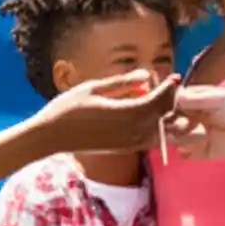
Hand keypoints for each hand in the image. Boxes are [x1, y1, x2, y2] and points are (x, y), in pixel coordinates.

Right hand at [38, 70, 180, 152]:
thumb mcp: (95, 88)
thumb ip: (123, 83)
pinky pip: (149, 140)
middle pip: (164, 117)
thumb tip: (146, 75)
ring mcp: (129, 143)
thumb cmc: (68, 107)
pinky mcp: (124, 149)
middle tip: (171, 87)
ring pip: (161, 132)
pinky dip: (157, 128)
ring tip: (164, 101)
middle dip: (171, 101)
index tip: (173, 77)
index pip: (159, 101)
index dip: (169, 88)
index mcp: (126, 113)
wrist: (51, 137)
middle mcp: (132, 132)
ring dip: (166, 117)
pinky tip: (151, 116)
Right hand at [168, 86, 224, 159]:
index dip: (166, 107)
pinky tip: (200, 144)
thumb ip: (198, 99)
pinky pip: (183, 154)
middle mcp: (186, 118)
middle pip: (167, 122)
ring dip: (180, 137)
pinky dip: (187, 151)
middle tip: (185, 124)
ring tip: (201, 134)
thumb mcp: (219, 99)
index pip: (169, 103)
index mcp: (190, 101)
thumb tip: (178, 96)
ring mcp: (191, 135)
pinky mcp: (197, 151)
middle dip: (171, 124)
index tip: (171, 109)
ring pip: (172, 138)